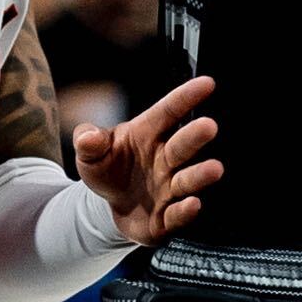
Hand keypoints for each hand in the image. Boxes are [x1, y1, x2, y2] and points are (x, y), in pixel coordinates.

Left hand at [73, 74, 222, 245]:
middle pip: (182, 145)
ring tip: (214, 168)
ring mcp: (169, 188)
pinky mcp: (167, 218)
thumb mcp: (90, 154)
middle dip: (196, 136)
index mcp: (148, 134)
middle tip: (210, 126)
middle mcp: (165, 159)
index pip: (168, 112)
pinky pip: (177, 214)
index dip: (186, 97)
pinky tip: (193, 204)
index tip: (207, 83)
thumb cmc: (108, 169)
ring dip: (200, 174)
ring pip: (188, 180)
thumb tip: (87, 137)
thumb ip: (88, 141)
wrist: (110, 206)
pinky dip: (185, 210)